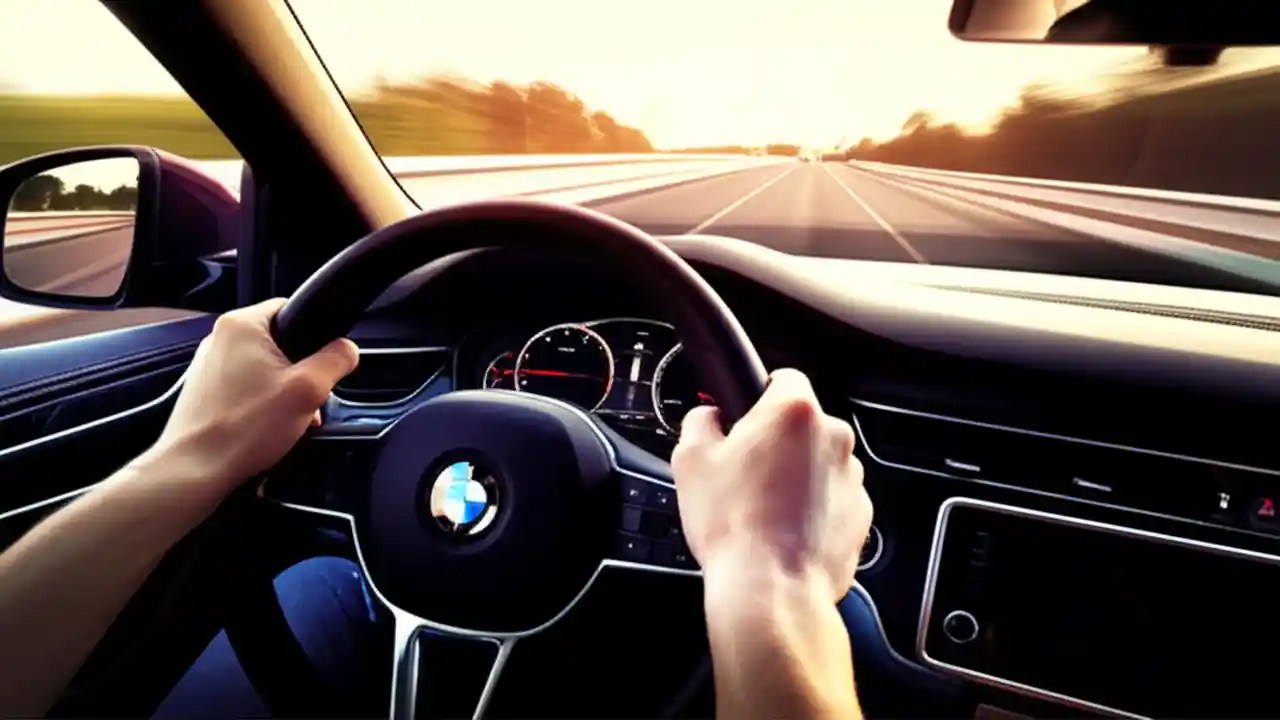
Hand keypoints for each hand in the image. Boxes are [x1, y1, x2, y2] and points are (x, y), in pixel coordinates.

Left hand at [154, 298, 358, 492]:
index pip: (290, 308)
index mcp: (242, 325)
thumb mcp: (308, 389)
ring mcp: (207, 366)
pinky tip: (267, 429)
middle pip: (279, 344)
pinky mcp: (203, 392)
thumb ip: (336, 360)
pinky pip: (245, 388)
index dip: (315, 334)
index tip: (324, 363)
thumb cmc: (246, 426)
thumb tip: (348, 349)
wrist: (195, 469)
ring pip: (264, 369)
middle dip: (301, 373)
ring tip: (289, 421)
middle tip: (310, 401)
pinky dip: (261, 404)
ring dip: (284, 392)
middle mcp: (219, 339)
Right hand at [672, 368, 870, 602]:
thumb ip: (700, 421)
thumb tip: (709, 417)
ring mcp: (852, 477)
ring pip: (817, 462)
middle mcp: (833, 437)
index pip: (782, 377)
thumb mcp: (690, 460)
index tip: (744, 417)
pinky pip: (831, 498)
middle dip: (775, 441)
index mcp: (794, 411)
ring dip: (795, 476)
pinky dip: (811, 507)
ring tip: (761, 507)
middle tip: (743, 471)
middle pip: (801, 424)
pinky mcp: (860, 514)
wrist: (771, 590)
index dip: (758, 395)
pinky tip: (781, 529)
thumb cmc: (734, 526)